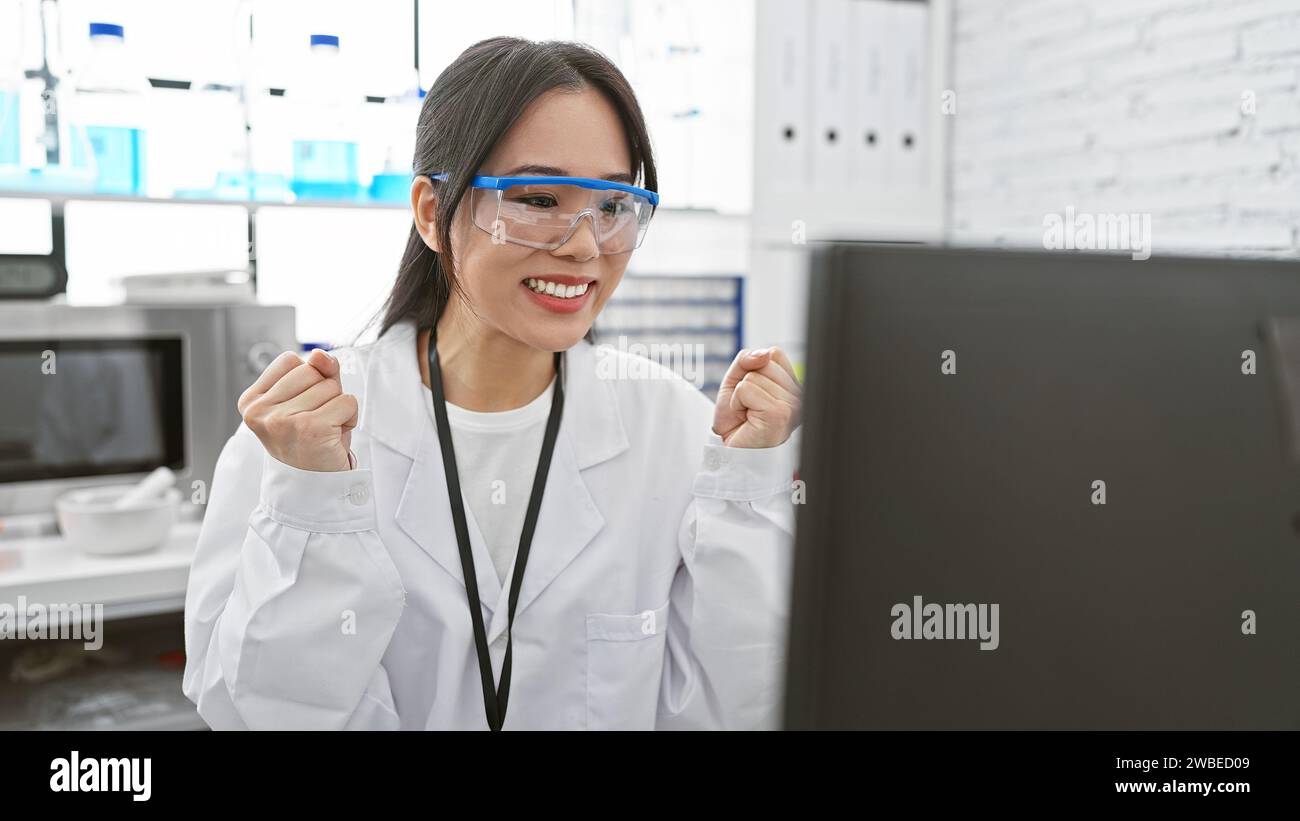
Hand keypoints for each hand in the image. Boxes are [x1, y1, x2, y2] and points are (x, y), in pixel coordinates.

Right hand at [237, 348, 357, 471]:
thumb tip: (320, 354)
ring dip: (338, 408)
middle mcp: (260, 411)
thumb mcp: (308, 399)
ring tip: (324, 431)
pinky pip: (347, 402)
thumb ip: (316, 371)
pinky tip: (334, 437)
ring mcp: (283, 420)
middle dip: (325, 393)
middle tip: (315, 422)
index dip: (307, 380)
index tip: (300, 408)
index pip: (290, 360)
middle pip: (312, 370)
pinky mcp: (310, 429)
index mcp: (251, 401)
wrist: (314, 486)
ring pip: (331, 386)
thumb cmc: (310, 441)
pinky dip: (350, 418)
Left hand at [712, 346, 801, 448]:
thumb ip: (747, 359)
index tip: (753, 395)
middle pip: (764, 363)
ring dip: (740, 396)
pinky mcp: (780, 414)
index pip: (774, 354)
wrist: (733, 450)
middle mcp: (800, 396)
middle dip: (745, 383)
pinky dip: (737, 403)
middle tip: (749, 408)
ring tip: (749, 415)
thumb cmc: (738, 420)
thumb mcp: (737, 380)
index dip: (753, 370)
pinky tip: (748, 419)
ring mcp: (793, 405)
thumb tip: (764, 354)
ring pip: (753, 376)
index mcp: (795, 386)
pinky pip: (746, 388)